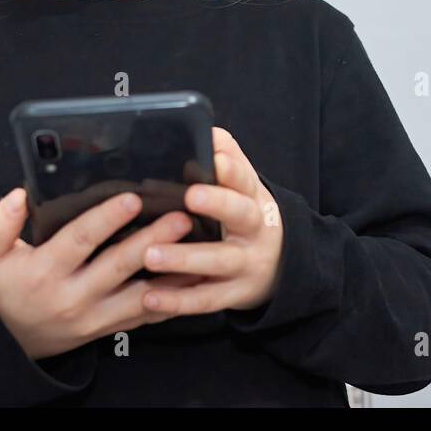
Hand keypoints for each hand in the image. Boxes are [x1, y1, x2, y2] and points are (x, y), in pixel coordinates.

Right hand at [0, 188, 205, 360]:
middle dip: (153, 239)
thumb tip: (19, 194)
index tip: (133, 197)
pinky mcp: (109, 330)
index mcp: (45, 272)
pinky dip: (173, 299)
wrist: (5, 343)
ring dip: (173, 272)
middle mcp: (73, 297)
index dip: (107, 218)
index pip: (80, 241)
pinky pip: (146, 316)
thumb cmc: (1, 289)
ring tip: (200, 247)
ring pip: (141, 295)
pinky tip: (195, 279)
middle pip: (119, 265)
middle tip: (182, 217)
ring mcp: (94, 317)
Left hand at [136, 126, 283, 315]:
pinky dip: (178, 299)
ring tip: (151, 254)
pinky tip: (150, 296)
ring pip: (219, 261)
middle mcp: (255, 229)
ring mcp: (247, 264)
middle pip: (241, 215)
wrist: (281, 266)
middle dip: (218, 205)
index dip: (232, 169)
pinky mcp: (234, 295)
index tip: (215, 158)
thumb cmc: (246, 217)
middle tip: (189, 197)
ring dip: (186, 259)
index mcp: (253, 197)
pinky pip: (206, 299)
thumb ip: (228, 159)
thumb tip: (206, 131)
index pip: (246, 178)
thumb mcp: (244, 188)